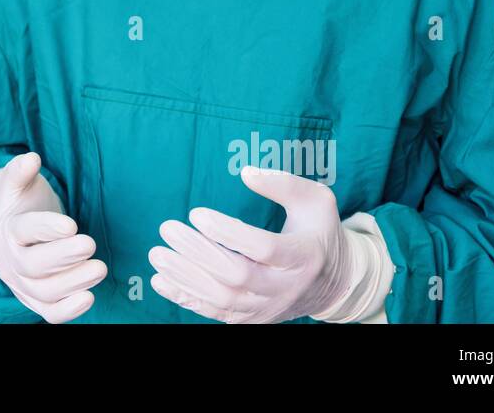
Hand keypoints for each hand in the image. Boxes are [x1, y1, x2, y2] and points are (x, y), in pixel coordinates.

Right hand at [0, 152, 106, 323]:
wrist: (15, 236)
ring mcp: (21, 285)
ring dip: (73, 282)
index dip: (46, 228)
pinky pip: (49, 313)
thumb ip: (21, 172)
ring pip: (43, 292)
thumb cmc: (23, 207)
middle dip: (63, 257)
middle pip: (32, 265)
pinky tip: (89, 298)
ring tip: (100, 268)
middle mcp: (10, 261)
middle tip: (91, 245)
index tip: (71, 224)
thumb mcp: (18, 186)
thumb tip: (31, 159)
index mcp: (6, 231)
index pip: (23, 231)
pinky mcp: (34, 301)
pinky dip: (68, 311)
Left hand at [148, 166, 381, 323]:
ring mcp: (268, 308)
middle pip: (237, 276)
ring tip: (157, 254)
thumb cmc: (319, 231)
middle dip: (197, 253)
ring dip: (185, 278)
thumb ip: (284, 184)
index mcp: (303, 256)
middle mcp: (286, 287)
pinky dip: (187, 299)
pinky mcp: (253, 319)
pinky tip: (161, 280)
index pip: (263, 248)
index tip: (196, 213)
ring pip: (223, 300)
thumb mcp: (316, 200)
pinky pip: (216, 313)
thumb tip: (245, 173)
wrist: (336, 282)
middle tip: (167, 229)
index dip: (228, 232)